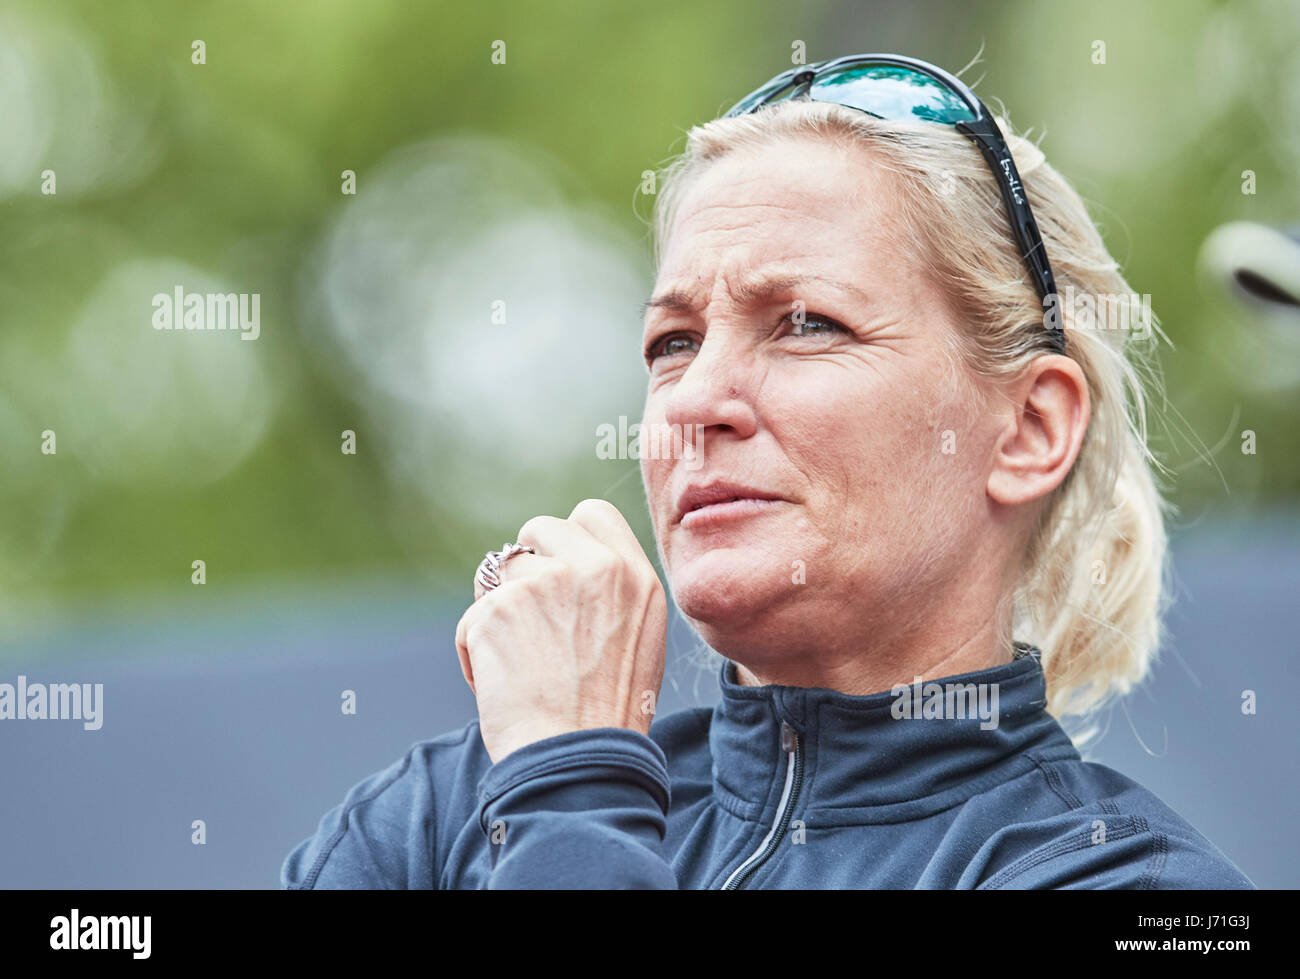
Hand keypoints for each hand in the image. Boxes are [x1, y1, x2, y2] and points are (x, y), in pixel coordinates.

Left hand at [454, 499, 667, 763]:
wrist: (577, 761)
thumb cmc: (607, 716)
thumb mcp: (638, 640)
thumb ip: (610, 592)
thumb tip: (568, 563)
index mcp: (635, 577)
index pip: (593, 514)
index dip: (568, 537)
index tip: (559, 569)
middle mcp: (593, 569)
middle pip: (539, 529)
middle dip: (527, 566)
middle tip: (531, 619)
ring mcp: (544, 583)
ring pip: (498, 572)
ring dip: (498, 609)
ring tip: (521, 664)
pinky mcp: (497, 608)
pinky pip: (472, 617)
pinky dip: (477, 652)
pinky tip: (502, 687)